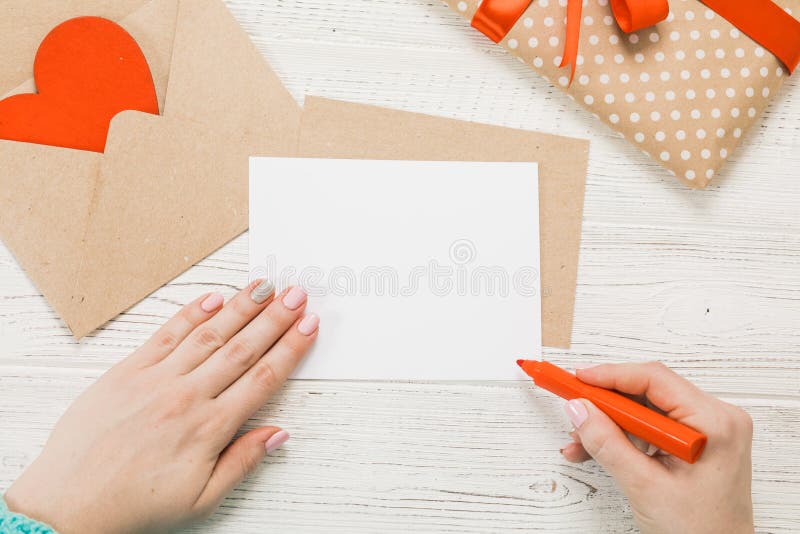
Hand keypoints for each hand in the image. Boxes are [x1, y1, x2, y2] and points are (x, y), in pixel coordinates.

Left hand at [4, 281, 319, 533]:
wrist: (70, 502)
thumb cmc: (135, 504)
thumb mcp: (201, 499)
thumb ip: (242, 462)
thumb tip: (278, 434)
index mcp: (209, 428)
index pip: (263, 378)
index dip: (291, 348)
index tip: (309, 326)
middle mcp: (187, 397)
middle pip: (243, 348)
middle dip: (275, 317)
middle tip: (298, 292)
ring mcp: (157, 379)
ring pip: (209, 334)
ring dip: (241, 307)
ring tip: (265, 286)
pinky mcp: (128, 370)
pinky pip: (166, 334)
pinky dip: (192, 314)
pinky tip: (214, 298)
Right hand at [561, 362, 753, 533]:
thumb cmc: (701, 533)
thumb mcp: (645, 486)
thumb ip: (607, 443)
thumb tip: (580, 410)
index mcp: (714, 423)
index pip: (655, 379)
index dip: (611, 376)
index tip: (578, 379)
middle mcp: (715, 419)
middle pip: (648, 392)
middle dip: (606, 404)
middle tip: (574, 406)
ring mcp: (706, 430)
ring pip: (645, 410)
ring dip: (610, 423)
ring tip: (579, 441)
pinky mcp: (695, 442)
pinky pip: (651, 427)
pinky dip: (623, 436)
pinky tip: (596, 448)